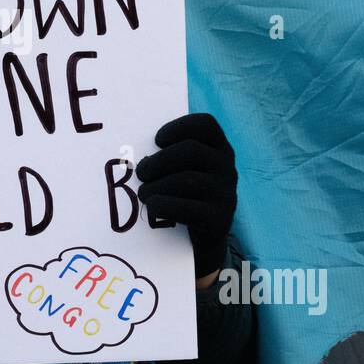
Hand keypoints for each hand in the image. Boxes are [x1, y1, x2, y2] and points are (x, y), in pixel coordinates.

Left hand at [135, 113, 236, 283]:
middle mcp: (227, 168)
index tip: (157, 141)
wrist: (202, 240)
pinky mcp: (219, 220)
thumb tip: (136, 156)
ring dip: (155, 186)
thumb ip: (168, 156)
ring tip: (142, 194)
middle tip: (141, 173)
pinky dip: (162, 205)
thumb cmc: (183, 195)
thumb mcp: (182, 171)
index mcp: (218, 148)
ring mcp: (226, 194)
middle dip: (158, 160)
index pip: (206, 123)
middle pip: (191, 150)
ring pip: (187, 180)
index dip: (178, 127)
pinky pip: (187, 208)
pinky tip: (152, 207)